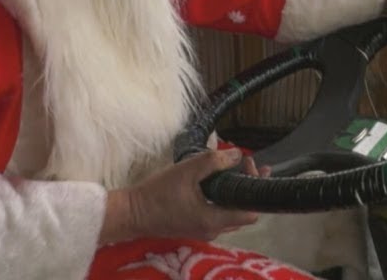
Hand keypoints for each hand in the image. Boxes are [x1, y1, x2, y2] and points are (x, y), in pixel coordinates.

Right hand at [102, 149, 261, 244]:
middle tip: (246, 164)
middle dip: (247, 187)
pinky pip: (218, 215)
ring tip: (236, 169)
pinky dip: (224, 198)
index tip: (248, 163)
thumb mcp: (187, 171)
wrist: (132, 213)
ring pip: (231, 214)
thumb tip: (237, 156)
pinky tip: (218, 182)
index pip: (250, 212)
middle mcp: (213, 230)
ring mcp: (204, 231)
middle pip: (243, 213)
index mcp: (213, 220)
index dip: (255, 186)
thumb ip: (214, 162)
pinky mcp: (195, 227)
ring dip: (236, 192)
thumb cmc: (158, 192)